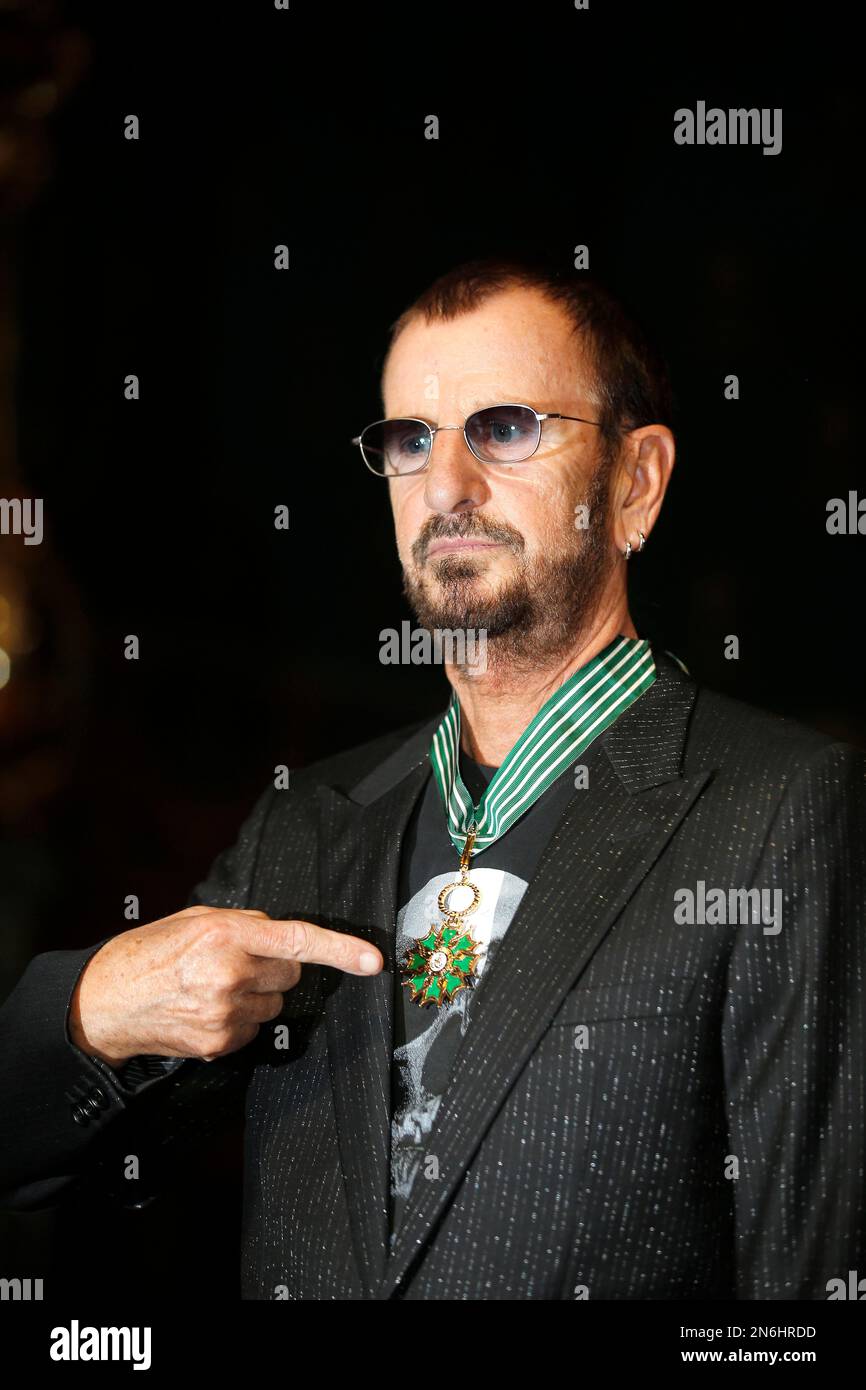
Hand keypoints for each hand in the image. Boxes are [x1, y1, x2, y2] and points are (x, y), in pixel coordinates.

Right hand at [68, 905, 382, 1066]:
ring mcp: (226, 1013)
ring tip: (212, 988)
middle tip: (235, 964)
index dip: (342, 950)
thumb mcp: (196, 920)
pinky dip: (238, 1021)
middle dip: (272, 968)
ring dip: (255, 996)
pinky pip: (254, 1030)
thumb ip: (244, 924)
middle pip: (290, 974)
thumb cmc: (150, 953)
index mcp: (227, 934)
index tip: (372, 960)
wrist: (106, 1001)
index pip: (299, 940)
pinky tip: (205, 1010)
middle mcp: (231, 974)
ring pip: (274, 1005)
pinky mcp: (219, 1043)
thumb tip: (281, 936)